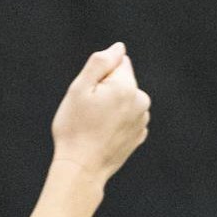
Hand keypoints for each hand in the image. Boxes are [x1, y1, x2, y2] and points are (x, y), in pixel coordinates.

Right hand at [52, 42, 149, 180]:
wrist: (82, 168)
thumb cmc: (75, 128)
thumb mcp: (79, 88)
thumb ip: (100, 62)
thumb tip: (119, 48)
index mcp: (128, 87)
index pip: (117, 63)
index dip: (98, 76)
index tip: (88, 94)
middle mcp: (141, 101)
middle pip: (122, 82)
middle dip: (106, 90)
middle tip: (88, 110)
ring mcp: (142, 120)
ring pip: (124, 100)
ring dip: (111, 106)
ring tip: (94, 124)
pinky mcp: (138, 136)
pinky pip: (126, 118)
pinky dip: (115, 122)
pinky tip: (102, 135)